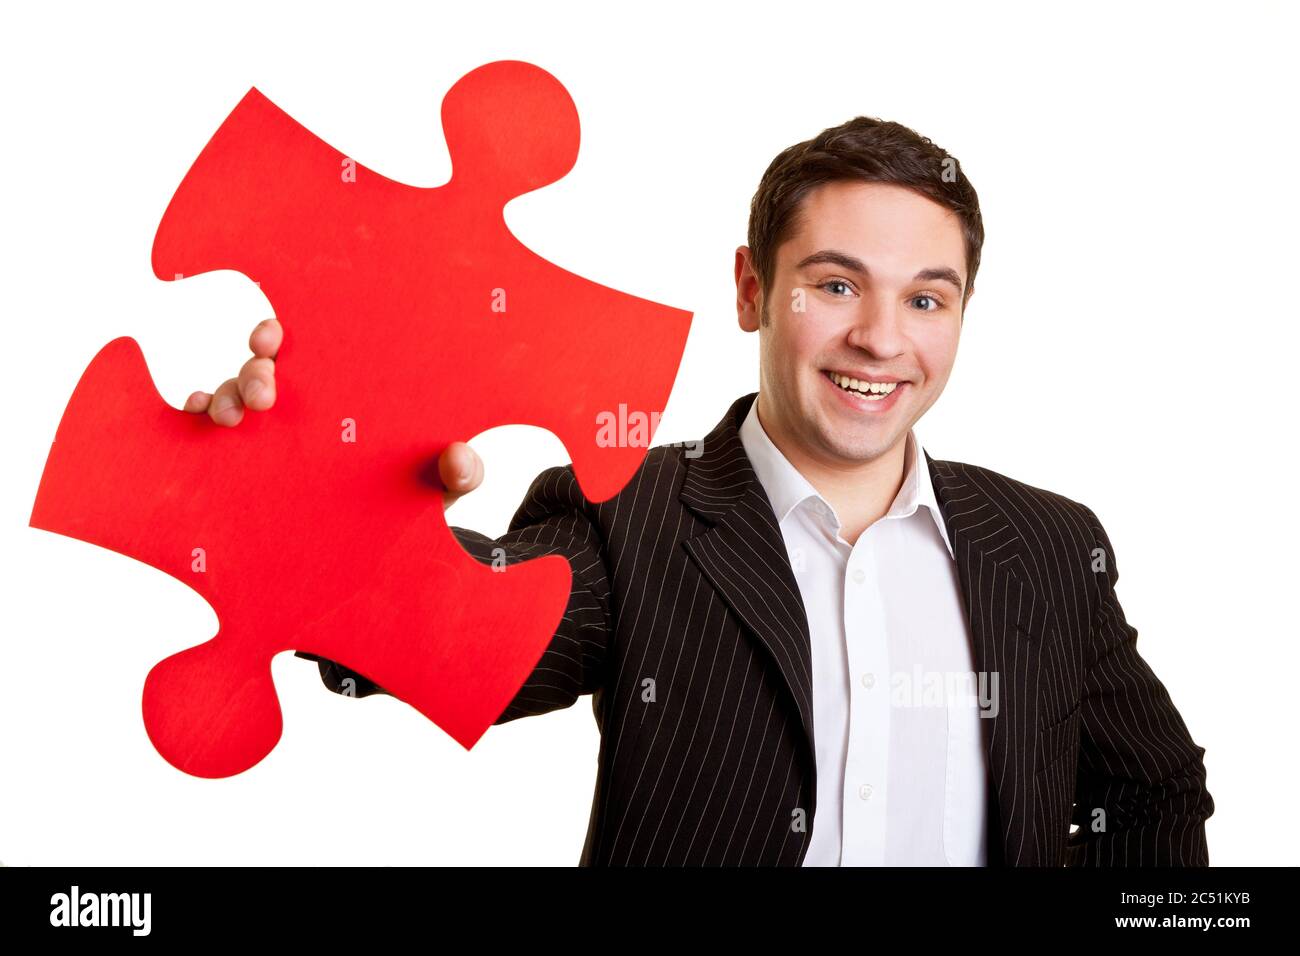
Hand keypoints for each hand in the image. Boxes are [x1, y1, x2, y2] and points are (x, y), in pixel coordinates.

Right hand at [185, 316, 481, 510]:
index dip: (278, 336)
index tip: (272, 337)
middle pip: (265, 370)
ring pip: (234, 399)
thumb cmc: (429, 493)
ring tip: (231, 416)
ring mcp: (280, 435)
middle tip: (264, 395)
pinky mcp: (259, 466)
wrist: (408, 545)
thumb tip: (459, 460)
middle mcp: (309, 405)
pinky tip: (193, 420)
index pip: (308, 350)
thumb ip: (461, 472)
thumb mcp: (452, 482)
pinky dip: (196, 419)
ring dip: (223, 398)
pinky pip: (215, 436)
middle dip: (253, 373)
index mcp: (351, 391)